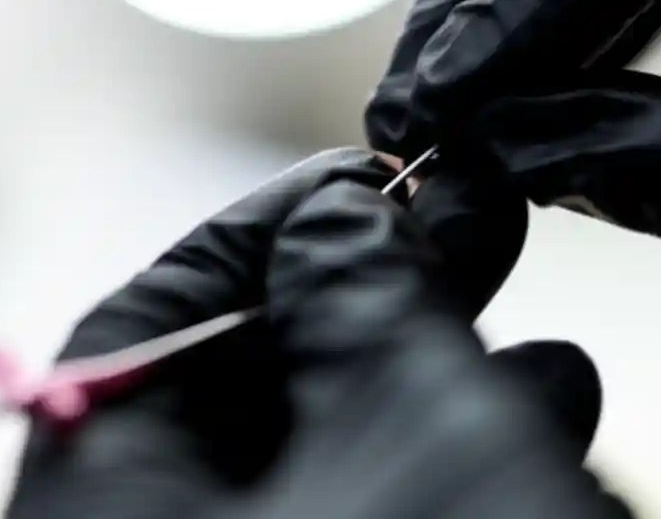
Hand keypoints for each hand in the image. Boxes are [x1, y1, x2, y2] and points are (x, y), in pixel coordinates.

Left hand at [6, 149, 630, 517]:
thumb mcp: (412, 419)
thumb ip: (362, 290)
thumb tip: (342, 209)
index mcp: (111, 510)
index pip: (139, 334)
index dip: (257, 233)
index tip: (362, 176)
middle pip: (247, 389)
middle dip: (379, 296)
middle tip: (475, 219)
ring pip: (334, 456)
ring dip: (442, 382)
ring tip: (548, 354)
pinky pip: (379, 510)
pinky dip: (452, 459)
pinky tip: (550, 424)